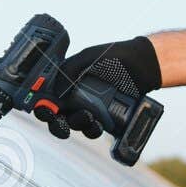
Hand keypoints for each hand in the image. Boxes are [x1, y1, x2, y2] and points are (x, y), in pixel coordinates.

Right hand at [32, 36, 160, 139]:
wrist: (144, 64)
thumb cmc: (115, 56)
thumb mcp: (89, 57)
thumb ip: (70, 70)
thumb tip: (55, 92)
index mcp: (67, 80)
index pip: (47, 97)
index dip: (41, 106)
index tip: (44, 110)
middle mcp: (75, 96)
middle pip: (57, 116)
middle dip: (56, 122)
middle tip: (59, 119)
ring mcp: (89, 107)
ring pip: (74, 124)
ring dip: (76, 124)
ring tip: (87, 116)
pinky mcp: (104, 117)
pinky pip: (93, 129)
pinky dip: (92, 130)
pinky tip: (98, 124)